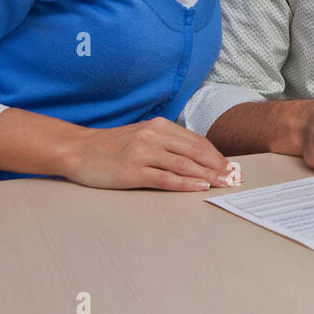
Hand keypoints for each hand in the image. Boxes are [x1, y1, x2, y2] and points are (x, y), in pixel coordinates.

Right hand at [63, 117, 237, 190]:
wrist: (78, 150)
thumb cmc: (113, 145)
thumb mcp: (143, 135)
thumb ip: (167, 142)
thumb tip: (199, 157)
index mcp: (159, 126)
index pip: (196, 141)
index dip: (217, 155)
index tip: (231, 166)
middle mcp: (153, 136)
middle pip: (195, 152)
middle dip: (218, 166)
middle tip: (234, 177)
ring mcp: (142, 154)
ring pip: (184, 165)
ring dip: (208, 176)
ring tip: (224, 184)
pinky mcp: (132, 172)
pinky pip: (165, 178)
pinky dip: (186, 183)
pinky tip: (200, 187)